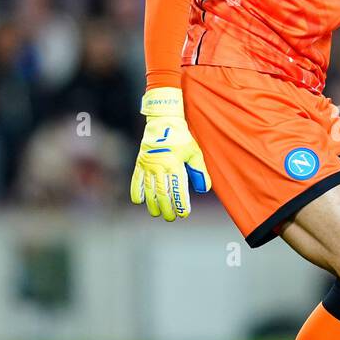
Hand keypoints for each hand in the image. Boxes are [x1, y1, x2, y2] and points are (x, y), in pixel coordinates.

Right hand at [130, 86, 211, 221]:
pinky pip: (136, 180)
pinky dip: (136, 191)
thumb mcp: (194, 152)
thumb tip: (204, 189)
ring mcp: (148, 165)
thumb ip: (199, 171)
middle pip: (162, 193)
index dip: (180, 203)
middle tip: (171, 218)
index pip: (178, 189)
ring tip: (157, 214)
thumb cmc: (182, 138)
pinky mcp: (139, 163)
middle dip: (167, 208)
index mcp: (174, 164)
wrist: (163, 122)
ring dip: (152, 203)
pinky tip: (139, 201)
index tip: (184, 214)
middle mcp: (160, 166)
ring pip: (149, 189)